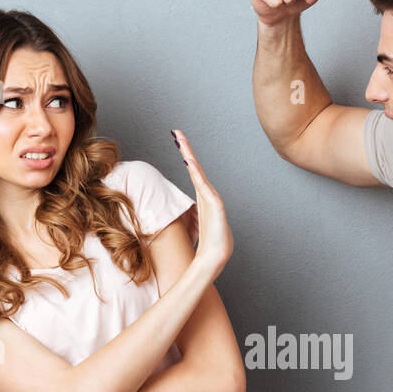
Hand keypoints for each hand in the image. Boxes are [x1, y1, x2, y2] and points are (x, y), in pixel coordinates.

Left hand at [171, 129, 232, 279]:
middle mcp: (207, 195)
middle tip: (177, 132)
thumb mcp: (197, 226)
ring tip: (181, 142)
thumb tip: (182, 216)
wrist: (214, 259)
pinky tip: (189, 163)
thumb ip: (192, 217)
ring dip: (189, 156)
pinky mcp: (216, 207)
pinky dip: (197, 174)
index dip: (186, 156)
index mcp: (202, 197)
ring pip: (198, 173)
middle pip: (195, 167)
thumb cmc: (209, 245)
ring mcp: (212, 200)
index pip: (193, 172)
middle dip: (186, 149)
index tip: (178, 141)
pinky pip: (203, 187)